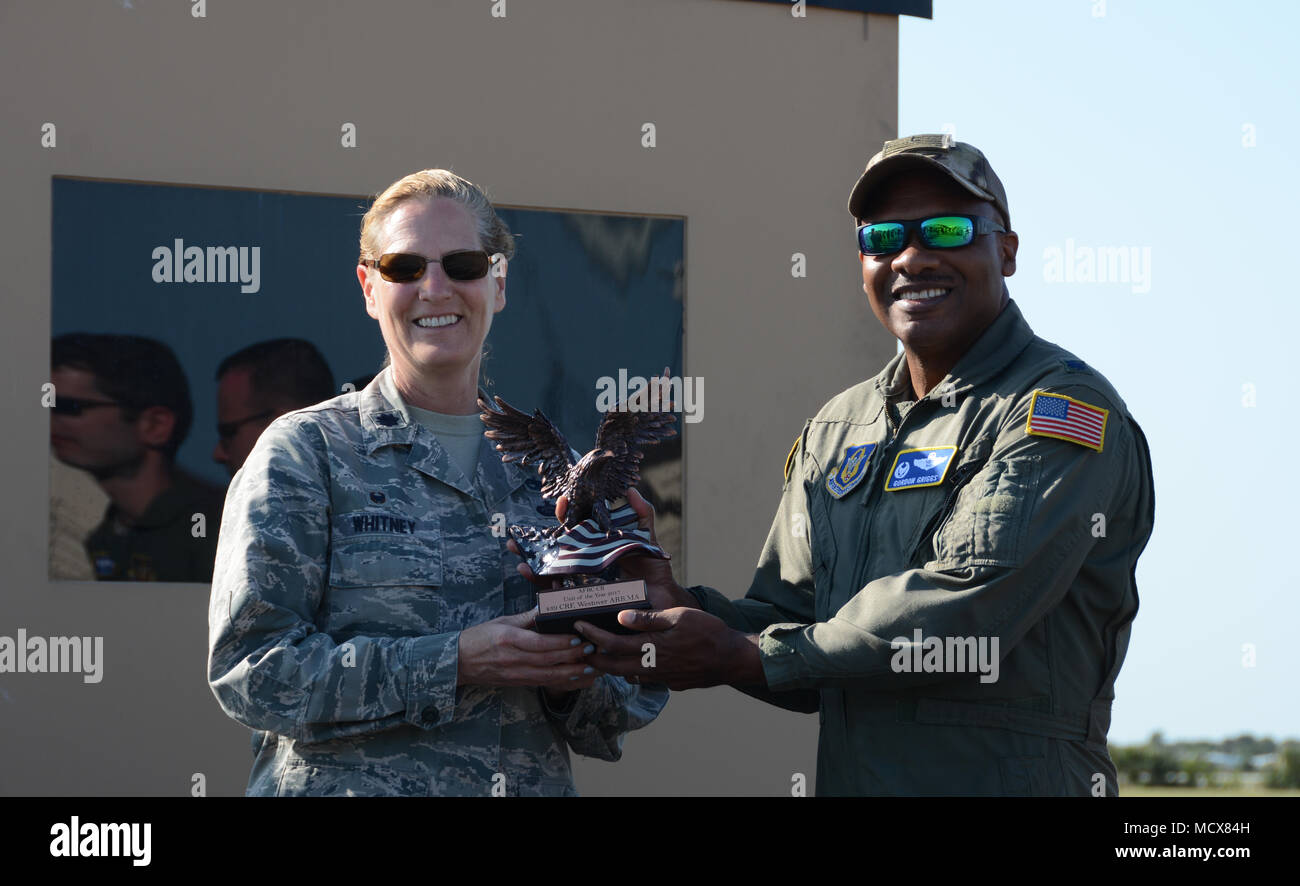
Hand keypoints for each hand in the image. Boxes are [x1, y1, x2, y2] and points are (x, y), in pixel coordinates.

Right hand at [457, 608, 598, 690]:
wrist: (458, 662)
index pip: (538, 643)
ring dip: (572, 673)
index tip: (577, 638)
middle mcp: (513, 659)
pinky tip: (578, 679)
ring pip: (548, 676)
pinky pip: (544, 684)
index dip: (559, 642)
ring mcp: (516, 674)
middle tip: (592, 650)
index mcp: (508, 640)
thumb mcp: (502, 622)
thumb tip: (548, 606)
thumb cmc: (479, 638)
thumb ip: (527, 617)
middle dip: (572, 657)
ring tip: (592, 668)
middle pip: (547, 661)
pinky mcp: (519, 683)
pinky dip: (563, 683)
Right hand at [509, 487, 696, 612]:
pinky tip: (535, 577)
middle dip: (534, 541)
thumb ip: (643, 515)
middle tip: (516, 537)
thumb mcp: (648, 539)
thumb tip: (631, 490)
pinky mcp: (585, 596)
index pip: (576, 524)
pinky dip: (545, 584)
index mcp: (599, 541)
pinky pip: (560, 591)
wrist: (661, 598)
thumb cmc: (655, 569)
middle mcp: (587, 557)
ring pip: (552, 568)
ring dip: (533, 563)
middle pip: (555, 546)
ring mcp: (584, 577)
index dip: (566, 513)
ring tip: (520, 559)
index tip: (563, 503)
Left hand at [577, 607, 763, 689]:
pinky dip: (632, 672)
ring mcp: (661, 678)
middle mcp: (652, 666)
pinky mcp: (671, 683)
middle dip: (595, 658)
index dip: (593, 637)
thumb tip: (622, 617)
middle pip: (614, 666)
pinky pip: (645, 679)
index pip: (613, 644)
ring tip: (600, 657)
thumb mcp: (679, 617)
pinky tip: (632, 665)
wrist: (732, 659)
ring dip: (612, 667)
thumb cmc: (708, 632)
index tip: (579, 628)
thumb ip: (649, 618)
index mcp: (651, 647)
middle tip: (581, 649)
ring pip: (628, 675)